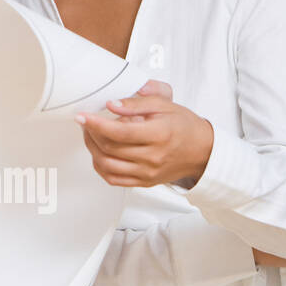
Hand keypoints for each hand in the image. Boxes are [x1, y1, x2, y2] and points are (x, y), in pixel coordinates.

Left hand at [76, 79, 214, 186]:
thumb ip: (136, 103)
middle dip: (91, 133)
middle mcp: (152, 157)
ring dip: (92, 149)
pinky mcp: (144, 182)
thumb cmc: (184, 126)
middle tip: (86, 122)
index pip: (119, 133)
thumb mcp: (164, 105)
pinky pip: (114, 178)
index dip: (96, 124)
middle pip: (110, 148)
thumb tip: (112, 104)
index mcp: (159, 135)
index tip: (82, 116)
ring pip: (107, 165)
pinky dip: (100, 166)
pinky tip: (99, 153)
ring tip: (90, 135)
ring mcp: (148, 172)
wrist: (203, 151)